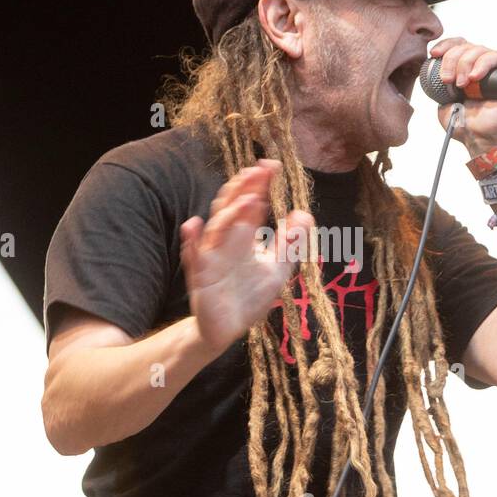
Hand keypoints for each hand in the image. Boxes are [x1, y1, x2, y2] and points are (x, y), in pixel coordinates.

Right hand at [179, 159, 314, 352]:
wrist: (230, 329)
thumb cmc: (251, 296)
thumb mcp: (277, 268)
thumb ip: (290, 243)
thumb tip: (305, 214)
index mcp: (244, 236)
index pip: (250, 203)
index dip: (259, 185)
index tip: (272, 167)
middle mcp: (227, 241)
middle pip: (231, 209)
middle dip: (243, 190)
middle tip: (257, 173)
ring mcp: (212, 257)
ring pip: (216, 229)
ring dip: (229, 214)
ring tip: (245, 200)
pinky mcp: (201, 276)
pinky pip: (194, 257)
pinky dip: (191, 242)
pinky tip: (192, 226)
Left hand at [430, 37, 496, 155]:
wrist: (480, 140)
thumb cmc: (465, 124)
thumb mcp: (443, 100)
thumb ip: (438, 83)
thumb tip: (434, 65)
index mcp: (466, 69)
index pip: (458, 45)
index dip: (446, 45)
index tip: (434, 55)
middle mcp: (483, 67)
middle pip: (467, 46)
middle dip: (453, 59)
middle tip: (447, 79)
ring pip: (481, 49)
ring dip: (466, 63)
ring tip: (461, 84)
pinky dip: (484, 64)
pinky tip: (474, 77)